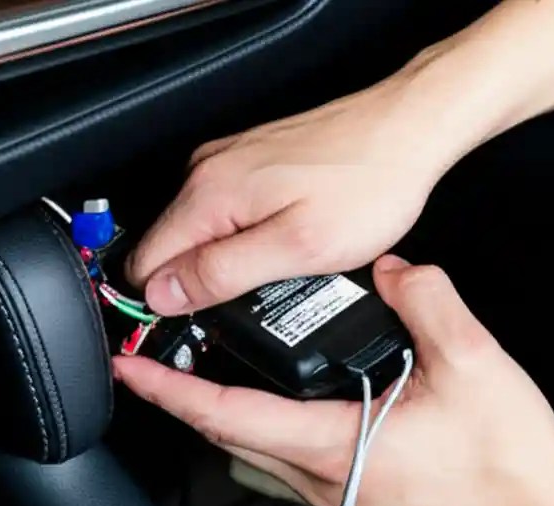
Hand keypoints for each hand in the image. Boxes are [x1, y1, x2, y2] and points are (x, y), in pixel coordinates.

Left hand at [113, 256, 553, 505]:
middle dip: (190, 394)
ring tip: (222, 367)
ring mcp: (341, 498)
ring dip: (233, 412)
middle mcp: (327, 483)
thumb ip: (425, 299)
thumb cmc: (510, 463)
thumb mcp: (474, 360)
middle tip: (165, 353)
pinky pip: (295, 461)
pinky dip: (274, 425)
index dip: (170, 388)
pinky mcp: (361, 500)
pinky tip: (300, 396)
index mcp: (338, 448)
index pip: (227, 415)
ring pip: (261, 452)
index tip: (132, 364)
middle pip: (231, 437)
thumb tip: (394, 270)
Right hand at [125, 73, 465, 315]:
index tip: (200, 326)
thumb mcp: (297, 248)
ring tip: (280, 275)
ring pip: (201, 233)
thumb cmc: (368, 184)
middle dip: (200, 285)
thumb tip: (163, 294)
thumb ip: (223, 273)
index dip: (167, 305)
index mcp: (209, 192)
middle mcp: (209, 170)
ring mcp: (231, 161)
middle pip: (170, 249)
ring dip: (228, 263)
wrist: (409, 132)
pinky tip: (287, 246)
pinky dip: (248, 238)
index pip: (145, 264)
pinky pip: (228, 213)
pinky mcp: (255, 160)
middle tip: (256, 302)